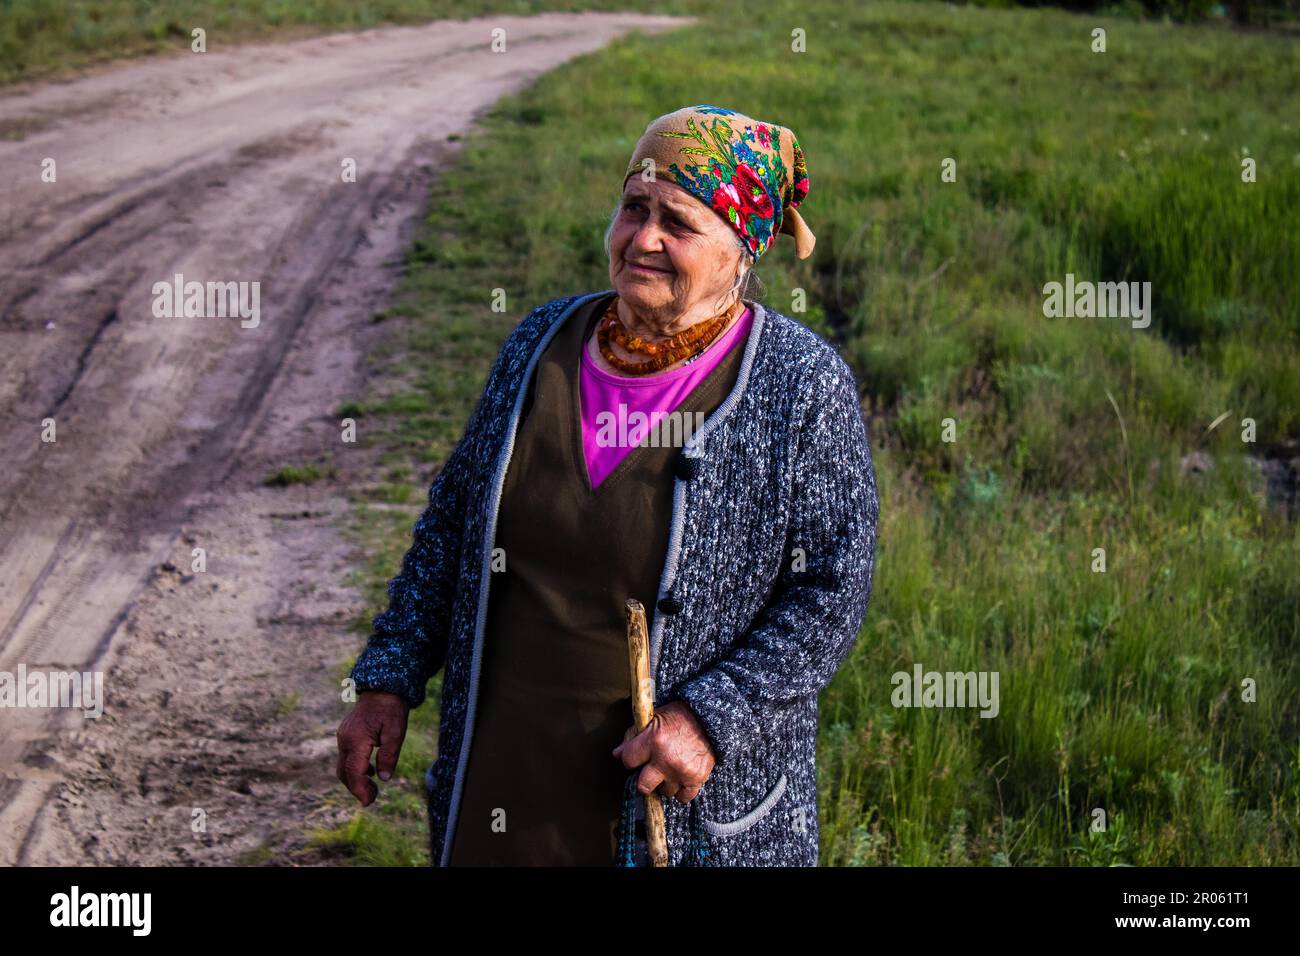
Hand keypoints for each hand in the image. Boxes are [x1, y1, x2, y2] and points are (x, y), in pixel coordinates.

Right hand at [336, 690, 409, 805]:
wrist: (382, 688)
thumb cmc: (391, 709)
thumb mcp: (396, 731)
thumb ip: (389, 755)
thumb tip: (384, 778)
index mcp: (357, 739)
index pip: (354, 771)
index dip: (359, 789)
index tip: (367, 803)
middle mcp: (345, 739)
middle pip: (344, 772)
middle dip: (356, 788)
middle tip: (372, 798)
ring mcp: (343, 737)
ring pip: (344, 766)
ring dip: (355, 779)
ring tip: (373, 788)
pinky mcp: (346, 735)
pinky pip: (347, 757)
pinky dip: (355, 769)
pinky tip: (371, 771)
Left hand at [612, 700, 715, 804]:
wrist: (709, 717)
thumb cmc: (679, 716)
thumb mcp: (653, 719)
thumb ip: (633, 736)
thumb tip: (617, 754)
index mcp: (653, 740)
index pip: (628, 761)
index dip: (630, 759)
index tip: (636, 758)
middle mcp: (666, 759)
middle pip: (643, 786)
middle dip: (644, 780)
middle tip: (650, 772)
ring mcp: (681, 771)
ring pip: (664, 792)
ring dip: (666, 783)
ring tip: (670, 769)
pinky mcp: (697, 778)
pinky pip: (683, 797)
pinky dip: (681, 791)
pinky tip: (681, 779)